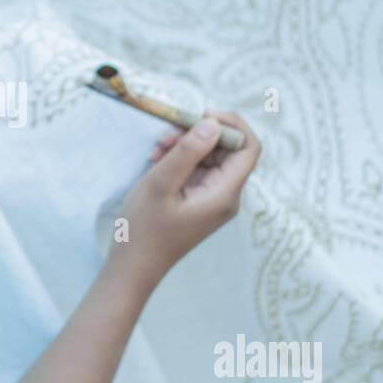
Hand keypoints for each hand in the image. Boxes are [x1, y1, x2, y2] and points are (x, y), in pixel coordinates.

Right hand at [107, 108, 261, 289]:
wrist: (134, 267)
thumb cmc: (144, 229)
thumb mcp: (160, 184)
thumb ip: (187, 152)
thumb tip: (212, 123)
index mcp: (225, 194)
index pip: (249, 147)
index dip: (231, 124)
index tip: (200, 115)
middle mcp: (226, 196)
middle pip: (228, 149)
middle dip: (199, 134)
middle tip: (166, 135)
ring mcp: (214, 200)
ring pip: (210, 157)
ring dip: (185, 145)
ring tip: (156, 150)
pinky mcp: (200, 201)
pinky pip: (198, 170)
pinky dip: (180, 160)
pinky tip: (156, 161)